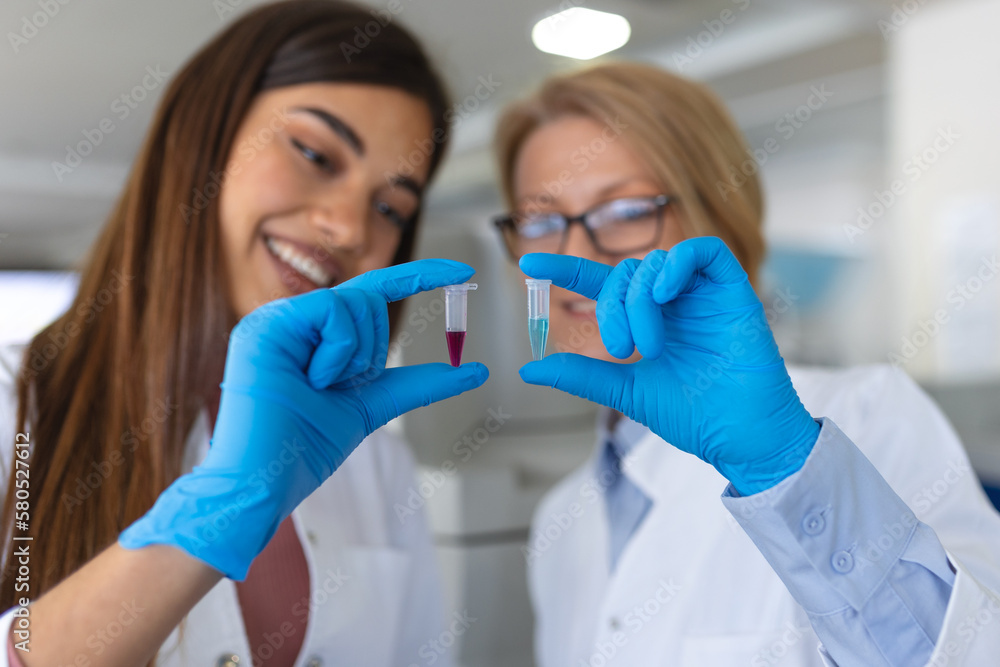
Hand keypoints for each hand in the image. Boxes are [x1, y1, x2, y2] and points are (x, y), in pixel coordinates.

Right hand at [119, 260, 487, 577]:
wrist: (264, 483)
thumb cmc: (305, 448)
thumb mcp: (374, 404)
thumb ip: (419, 384)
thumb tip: (476, 370)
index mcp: (315, 335)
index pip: (373, 291)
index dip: (420, 276)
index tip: (463, 270)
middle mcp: (294, 321)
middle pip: (369, 299)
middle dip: (373, 350)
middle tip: (340, 388)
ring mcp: (276, 320)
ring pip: (355, 302)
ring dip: (356, 356)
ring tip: (319, 388)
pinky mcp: (266, 325)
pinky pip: (333, 311)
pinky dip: (339, 352)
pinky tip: (312, 381)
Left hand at [518, 237, 817, 494]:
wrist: (741, 437)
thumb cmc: (694, 416)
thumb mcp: (627, 391)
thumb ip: (582, 375)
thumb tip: (529, 369)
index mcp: (648, 321)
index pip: (601, 283)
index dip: (565, 271)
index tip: (528, 267)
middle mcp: (673, 302)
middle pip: (626, 273)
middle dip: (612, 306)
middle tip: (620, 349)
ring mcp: (702, 294)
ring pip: (657, 263)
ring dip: (639, 299)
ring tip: (646, 346)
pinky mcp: (733, 290)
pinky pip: (704, 252)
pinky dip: (677, 265)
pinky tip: (662, 295)